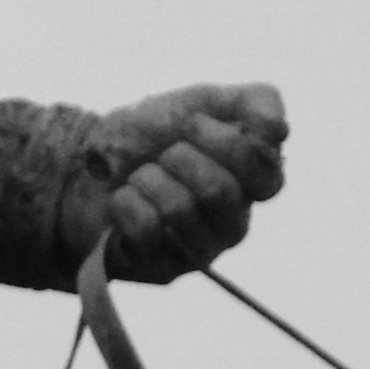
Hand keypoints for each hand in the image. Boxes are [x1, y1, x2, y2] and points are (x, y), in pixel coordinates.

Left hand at [72, 82, 288, 278]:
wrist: (88, 160)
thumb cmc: (154, 133)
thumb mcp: (203, 101)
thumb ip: (254, 102)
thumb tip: (280, 131)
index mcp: (254, 183)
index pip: (265, 174)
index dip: (225, 142)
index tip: (190, 121)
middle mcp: (235, 221)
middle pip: (220, 193)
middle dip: (179, 158)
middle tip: (163, 152)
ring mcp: (201, 248)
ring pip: (180, 210)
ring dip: (149, 177)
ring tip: (142, 174)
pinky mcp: (163, 267)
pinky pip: (147, 229)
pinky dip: (127, 200)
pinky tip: (127, 197)